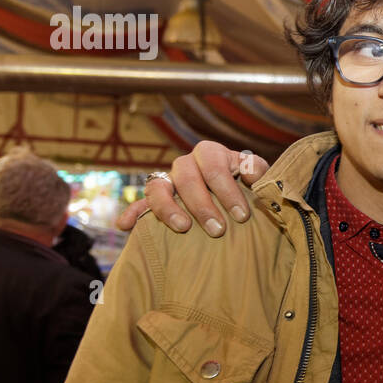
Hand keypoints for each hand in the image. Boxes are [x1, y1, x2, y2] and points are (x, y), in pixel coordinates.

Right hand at [115, 142, 269, 234]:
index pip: (215, 167)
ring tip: (183, 228)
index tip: (241, 216)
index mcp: (210, 153)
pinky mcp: (155, 198)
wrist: (233, 192)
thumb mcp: (255, 173)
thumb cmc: (245, 183)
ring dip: (167, 208)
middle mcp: (185, 163)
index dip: (228, 190)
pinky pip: (139, 203)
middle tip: (218, 230)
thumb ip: (257, 171)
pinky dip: (132, 213)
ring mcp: (167, 180)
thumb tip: (250, 177)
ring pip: (158, 187)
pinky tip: (125, 226)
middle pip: (187, 179)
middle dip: (202, 205)